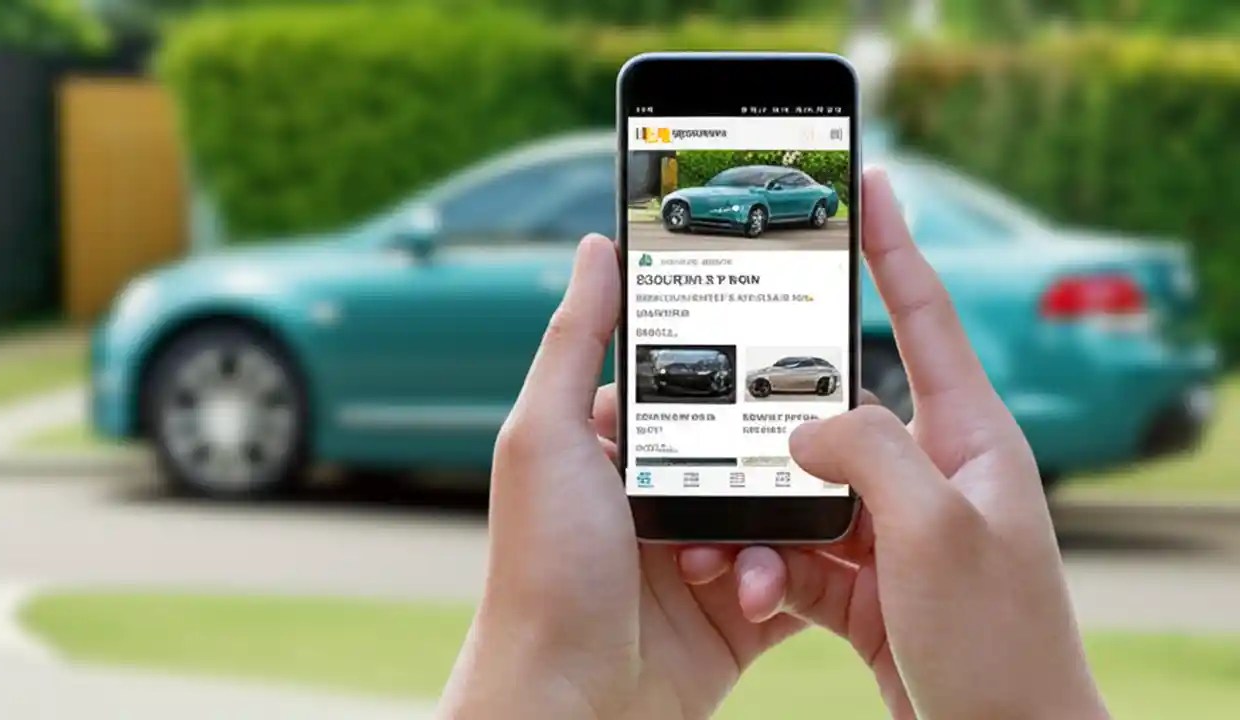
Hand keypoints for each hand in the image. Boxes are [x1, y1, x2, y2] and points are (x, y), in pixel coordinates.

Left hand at [437, 235, 810, 718]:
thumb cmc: (542, 571)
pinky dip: (787, 581)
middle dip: (777, 446)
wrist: (570, 705)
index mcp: (615, 448)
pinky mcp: (737, 608)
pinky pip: (792, 576)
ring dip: (777, 524)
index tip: (786, 331)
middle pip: (748, 442)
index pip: (687, 385)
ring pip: (780, 507)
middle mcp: (660, 495)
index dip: (730, 362)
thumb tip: (596, 248)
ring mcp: (702, 553)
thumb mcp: (544, 438)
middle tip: (809, 438)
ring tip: (745, 545)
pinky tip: (759, 592)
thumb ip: (575, 340)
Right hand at [688, 168, 1110, 719]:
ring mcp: (898, 530)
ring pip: (805, 488)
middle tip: (721, 415)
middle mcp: (934, 475)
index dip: (892, 246)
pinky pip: (800, 549)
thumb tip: (801, 428)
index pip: (925, 318)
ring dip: (765, 519)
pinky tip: (750, 586)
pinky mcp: (867, 581)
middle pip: (840, 415)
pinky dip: (769, 565)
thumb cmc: (995, 642)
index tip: (866, 185)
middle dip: (777, 428)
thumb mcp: (933, 529)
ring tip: (735, 555)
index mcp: (970, 440)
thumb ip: (865, 451)